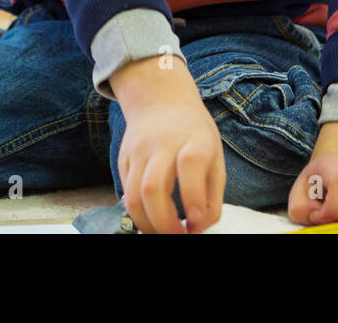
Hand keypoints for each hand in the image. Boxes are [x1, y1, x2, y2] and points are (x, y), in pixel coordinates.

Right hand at [109, 54, 224, 233]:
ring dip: (146, 223)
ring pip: (133, 194)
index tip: (196, 222)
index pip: (190, 165)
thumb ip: (212, 194)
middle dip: (163, 222)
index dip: (193, 197)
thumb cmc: (194, 134)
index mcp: (193, 139)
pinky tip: (152, 218)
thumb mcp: (215, 155)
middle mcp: (162, 143)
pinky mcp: (123, 159)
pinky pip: (126, 192)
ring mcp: (138, 151)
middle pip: (153, 186)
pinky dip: (138, 212)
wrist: (160, 101)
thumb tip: (199, 227)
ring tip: (161, 233)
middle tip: (177, 236)